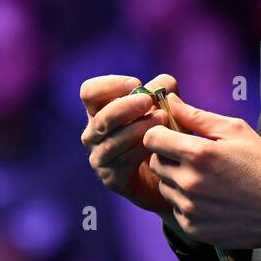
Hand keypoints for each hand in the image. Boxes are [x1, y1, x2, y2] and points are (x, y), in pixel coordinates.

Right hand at [79, 74, 178, 213]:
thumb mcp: (167, 104)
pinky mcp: (111, 178)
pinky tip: (157, 144)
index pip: (90, 92)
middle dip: (125, 107)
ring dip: (138, 128)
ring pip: (111, 141)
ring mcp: (100, 157)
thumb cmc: (164, 132)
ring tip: (162, 119)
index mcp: (101, 110)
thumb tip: (159, 85)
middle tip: (149, 101)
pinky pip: (122, 162)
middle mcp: (94, 133)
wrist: (170, 172)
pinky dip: (140, 150)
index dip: (109, 85)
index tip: (136, 83)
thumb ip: (164, 89)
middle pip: (101, 117)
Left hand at [142, 93, 260, 249]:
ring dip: (177, 181)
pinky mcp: (193, 228)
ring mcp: (189, 208)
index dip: (161, 134)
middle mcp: (188, 182)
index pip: (152, 139)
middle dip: (168, 156)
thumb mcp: (236, 131)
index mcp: (197, 154)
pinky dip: (187, 203)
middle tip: (194, 158)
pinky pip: (176, 209)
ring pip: (164, 188)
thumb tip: (170, 101)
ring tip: (205, 180)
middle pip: (155, 163)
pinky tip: (210, 199)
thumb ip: (197, 116)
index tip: (174, 136)